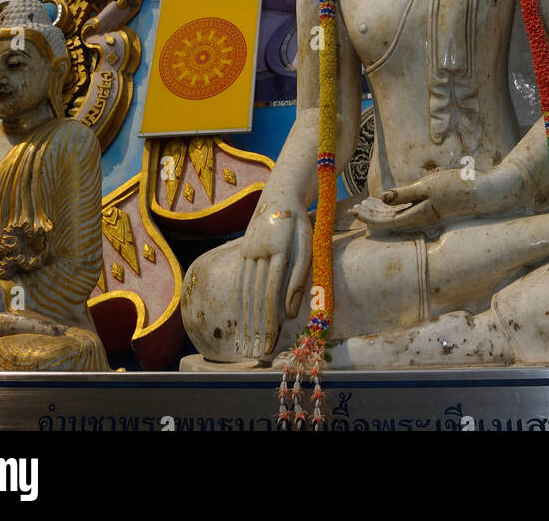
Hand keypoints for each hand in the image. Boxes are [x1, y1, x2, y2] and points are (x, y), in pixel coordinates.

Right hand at [235, 201, 311, 359]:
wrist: (280, 193)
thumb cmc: (300, 223)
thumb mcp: (308, 245)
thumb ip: (299, 279)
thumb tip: (291, 313)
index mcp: (278, 249)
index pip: (271, 293)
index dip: (270, 320)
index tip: (271, 342)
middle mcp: (258, 251)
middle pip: (256, 297)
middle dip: (257, 328)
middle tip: (259, 353)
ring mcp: (247, 251)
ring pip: (244, 292)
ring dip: (245, 321)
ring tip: (246, 346)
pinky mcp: (242, 252)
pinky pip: (240, 283)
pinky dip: (240, 305)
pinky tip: (241, 322)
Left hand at [354, 162, 525, 233]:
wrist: (486, 193)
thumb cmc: (457, 186)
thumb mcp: (428, 186)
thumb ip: (405, 194)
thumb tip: (382, 198)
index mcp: (418, 215)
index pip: (386, 222)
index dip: (369, 218)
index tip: (355, 213)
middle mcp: (421, 218)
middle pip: (390, 221)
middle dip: (372, 215)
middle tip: (354, 208)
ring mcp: (428, 214)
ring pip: (399, 216)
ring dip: (382, 211)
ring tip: (367, 205)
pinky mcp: (434, 208)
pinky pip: (409, 211)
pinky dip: (396, 207)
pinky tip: (390, 201)